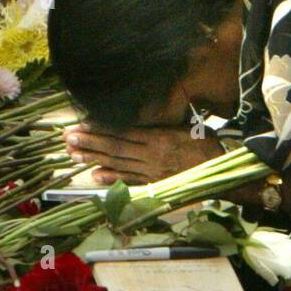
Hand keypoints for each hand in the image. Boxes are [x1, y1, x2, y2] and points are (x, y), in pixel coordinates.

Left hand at [63, 124, 223, 185]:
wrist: (222, 172)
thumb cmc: (206, 145)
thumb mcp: (187, 126)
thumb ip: (164, 120)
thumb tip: (148, 106)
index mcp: (160, 137)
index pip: (124, 131)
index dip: (102, 128)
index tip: (83, 123)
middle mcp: (152, 154)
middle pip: (115, 147)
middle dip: (90, 142)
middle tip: (69, 138)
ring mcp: (152, 171)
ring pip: (118, 163)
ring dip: (94, 159)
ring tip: (73, 155)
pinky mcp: (154, 184)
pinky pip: (130, 181)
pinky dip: (112, 179)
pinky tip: (95, 175)